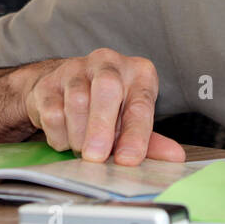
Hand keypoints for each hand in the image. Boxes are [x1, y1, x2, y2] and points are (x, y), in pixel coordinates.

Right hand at [21, 48, 185, 166]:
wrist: (63, 89)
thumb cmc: (107, 107)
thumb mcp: (131, 120)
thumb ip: (150, 140)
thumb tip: (175, 157)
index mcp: (138, 73)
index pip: (141, 104)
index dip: (136, 134)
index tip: (128, 160)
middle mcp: (109, 63)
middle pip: (107, 89)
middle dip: (101, 127)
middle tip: (96, 158)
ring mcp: (76, 68)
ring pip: (77, 101)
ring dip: (79, 135)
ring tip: (83, 149)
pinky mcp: (49, 82)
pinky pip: (53, 111)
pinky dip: (59, 134)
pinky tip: (66, 138)